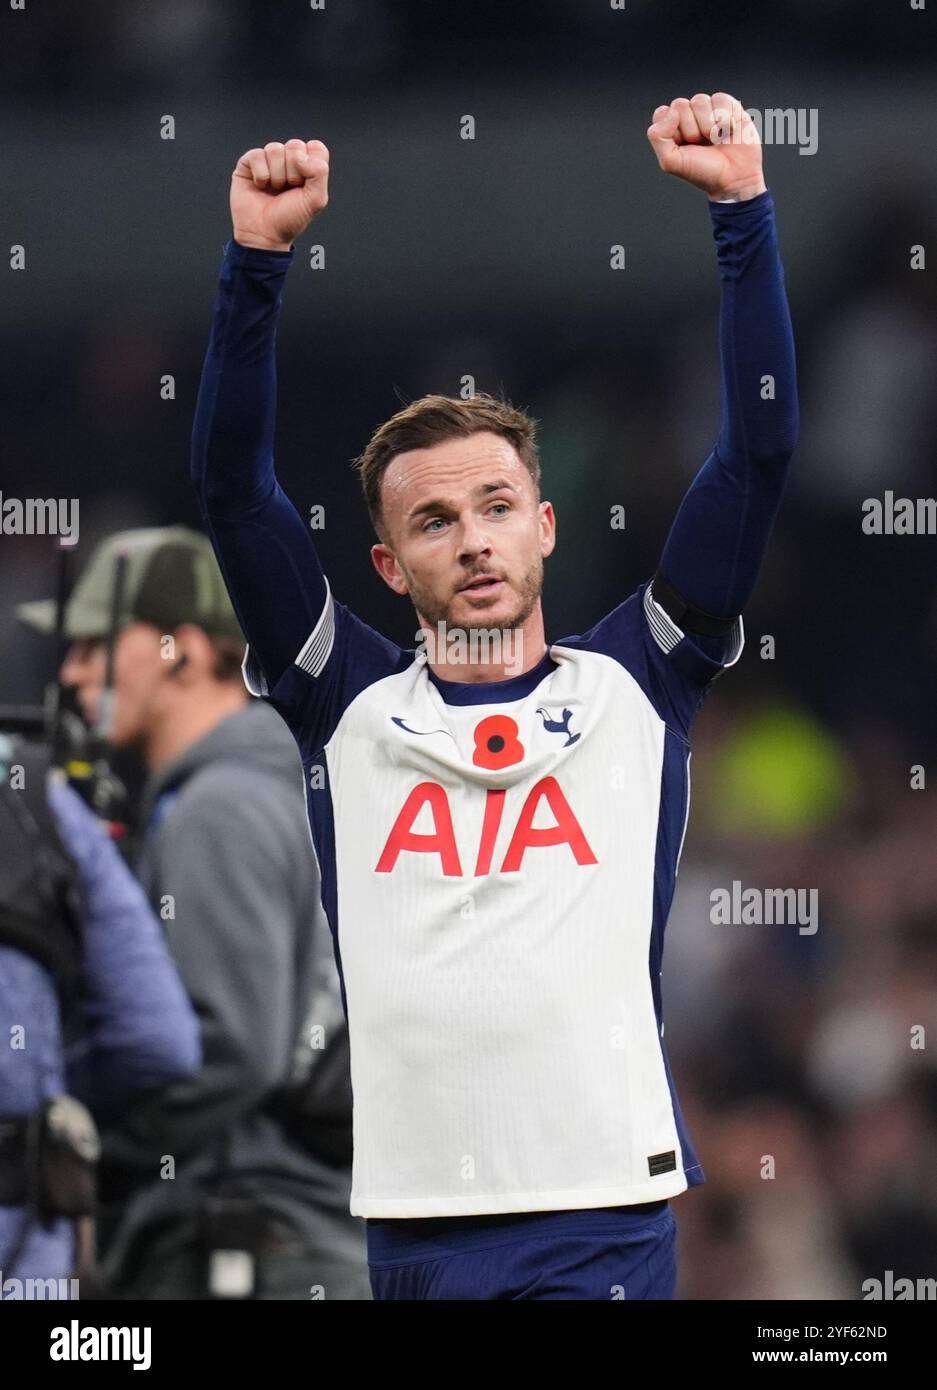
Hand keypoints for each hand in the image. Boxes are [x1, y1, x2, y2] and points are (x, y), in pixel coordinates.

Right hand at [230, 139, 329, 251]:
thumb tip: (300, 155)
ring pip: (275, 149)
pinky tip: (260, 186)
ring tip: (274, 189)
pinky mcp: (249, 163)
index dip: (312, 163)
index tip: (306, 183)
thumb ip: (319, 173)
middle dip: (294, 172)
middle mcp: (288, 160)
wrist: (265, 234)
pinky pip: (257, 154)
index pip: (316, 147)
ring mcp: (268, 160)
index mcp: (307, 167)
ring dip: (277, 175)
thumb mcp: (315, 200)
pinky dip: (261, 174)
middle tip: (288, 189)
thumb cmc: (290, 219)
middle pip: (295, 146)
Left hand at [647, 94, 765, 201]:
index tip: (682, 145)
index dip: (671, 129)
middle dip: (690, 129)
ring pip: (699, 101)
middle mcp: (688, 116)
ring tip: (715, 139)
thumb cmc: (703, 171)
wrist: (735, 177)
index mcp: (672, 129)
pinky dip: (725, 118)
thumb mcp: (671, 162)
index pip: (662, 113)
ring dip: (708, 125)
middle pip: (679, 105)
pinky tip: (729, 131)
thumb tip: (670, 111)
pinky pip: (719, 99)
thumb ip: (658, 137)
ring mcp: (707, 109)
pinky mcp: (727, 105)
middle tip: (701, 144)